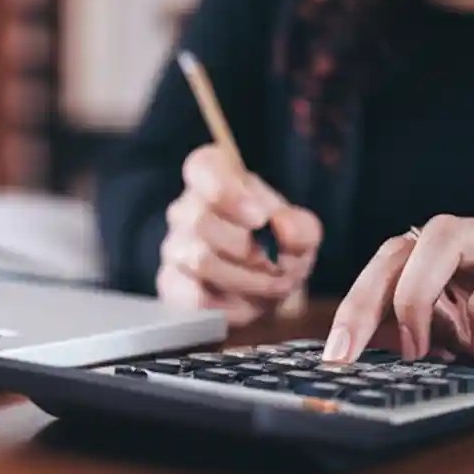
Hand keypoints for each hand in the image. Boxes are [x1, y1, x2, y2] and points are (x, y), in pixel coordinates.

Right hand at [158, 145, 322, 325]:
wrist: (266, 282)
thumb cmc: (278, 243)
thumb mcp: (302, 231)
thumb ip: (300, 227)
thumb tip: (284, 230)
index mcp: (214, 176)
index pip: (203, 169)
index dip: (229, 194)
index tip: (260, 219)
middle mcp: (185, 208)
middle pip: (201, 222)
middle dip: (250, 249)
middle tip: (281, 265)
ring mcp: (174, 247)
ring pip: (199, 261)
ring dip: (247, 279)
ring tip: (275, 285)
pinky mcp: (172, 285)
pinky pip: (193, 297)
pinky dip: (231, 304)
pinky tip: (250, 302)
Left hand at [323, 215, 473, 377]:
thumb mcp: (463, 343)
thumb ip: (419, 338)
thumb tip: (360, 353)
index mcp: (443, 260)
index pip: (382, 266)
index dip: (350, 306)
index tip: (332, 356)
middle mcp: (470, 243)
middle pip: (399, 247)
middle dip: (365, 299)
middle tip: (350, 354)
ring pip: (444, 235)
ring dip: (419, 294)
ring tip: (421, 348)